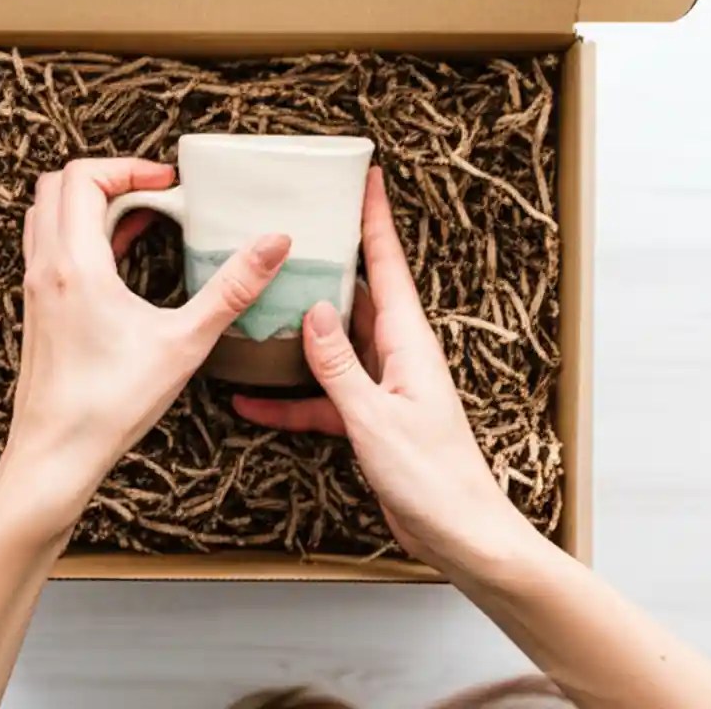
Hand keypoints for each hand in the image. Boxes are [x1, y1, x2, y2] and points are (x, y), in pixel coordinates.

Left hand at [0, 158, 289, 542]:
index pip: (83, 176)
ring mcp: (37, 289)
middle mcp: (46, 268)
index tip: (169, 182)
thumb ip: (232, 289)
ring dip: (92, 204)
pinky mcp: (39, 311)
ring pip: (49, 215)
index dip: (128, 166)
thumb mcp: (185, 342)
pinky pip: (52, 249)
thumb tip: (274, 244)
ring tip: (144, 219)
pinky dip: (83, 236)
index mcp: (75, 264)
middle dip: (109, 177)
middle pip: (59, 185)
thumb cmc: (110, 405)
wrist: (54, 456)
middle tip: (156, 193)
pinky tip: (123, 259)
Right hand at [233, 168, 537, 571]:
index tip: (365, 176)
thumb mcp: (375, 418)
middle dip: (333, 259)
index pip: (388, 267)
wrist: (459, 533)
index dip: (374, 221)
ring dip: (300, 330)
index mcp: (409, 344)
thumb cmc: (434, 478)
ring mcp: (383, 386)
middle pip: (359, 295)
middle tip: (301, 224)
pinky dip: (291, 398)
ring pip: (335, 344)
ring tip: (261, 301)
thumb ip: (339, 366)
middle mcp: (398, 356)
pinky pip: (323, 396)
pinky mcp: (369, 418)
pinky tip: (251, 399)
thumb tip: (314, 310)